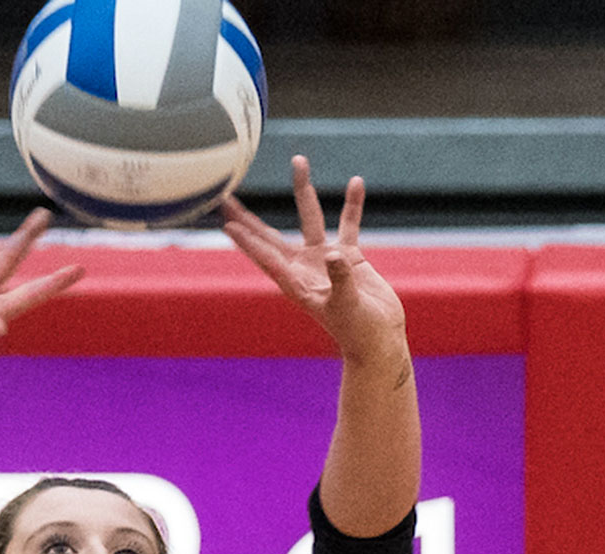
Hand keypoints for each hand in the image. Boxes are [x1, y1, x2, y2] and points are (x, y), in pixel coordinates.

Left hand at [222, 155, 407, 364]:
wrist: (379, 341)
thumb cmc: (358, 332)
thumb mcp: (348, 306)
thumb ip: (340, 280)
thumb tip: (335, 255)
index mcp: (296, 282)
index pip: (265, 256)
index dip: (246, 240)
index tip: (226, 221)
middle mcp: (304, 267)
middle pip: (270, 235)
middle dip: (249, 216)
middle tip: (227, 195)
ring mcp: (325, 260)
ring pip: (310, 217)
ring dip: (304, 190)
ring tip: (299, 161)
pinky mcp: (349, 257)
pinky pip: (349, 224)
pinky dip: (352, 205)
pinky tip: (356, 183)